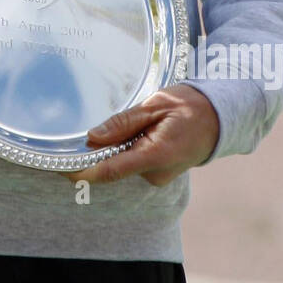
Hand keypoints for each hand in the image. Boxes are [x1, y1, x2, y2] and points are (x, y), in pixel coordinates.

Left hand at [65, 85, 220, 186]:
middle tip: (94, 127)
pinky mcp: (157, 174)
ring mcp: (158, 177)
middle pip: (113, 166)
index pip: (111, 170)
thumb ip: (123, 123)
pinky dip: (126, 149)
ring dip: (116, 147)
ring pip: (122, 163)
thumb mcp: (155, 105)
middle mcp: (156, 173)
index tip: (61, 168)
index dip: (83, 172)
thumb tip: (92, 138)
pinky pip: (132, 163)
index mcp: (156, 155)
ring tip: (136, 121)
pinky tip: (138, 131)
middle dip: (99, 150)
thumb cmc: (189, 106)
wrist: (221, 119)